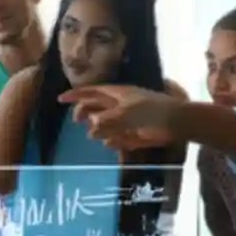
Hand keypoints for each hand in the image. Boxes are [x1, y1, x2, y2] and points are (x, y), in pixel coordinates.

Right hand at [58, 85, 179, 149]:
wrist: (176, 123)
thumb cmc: (151, 111)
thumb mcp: (126, 112)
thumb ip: (106, 119)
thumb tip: (90, 127)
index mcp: (116, 94)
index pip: (92, 92)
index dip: (76, 95)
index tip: (60, 100)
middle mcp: (118, 106)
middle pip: (94, 108)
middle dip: (85, 114)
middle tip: (78, 122)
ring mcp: (124, 121)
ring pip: (103, 126)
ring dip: (100, 131)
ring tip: (102, 134)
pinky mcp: (132, 135)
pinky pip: (116, 140)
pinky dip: (115, 142)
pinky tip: (117, 142)